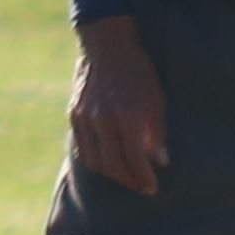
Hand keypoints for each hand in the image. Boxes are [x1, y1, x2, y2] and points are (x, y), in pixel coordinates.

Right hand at [65, 15, 165, 195]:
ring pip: (94, 161)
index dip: (144, 179)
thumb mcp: (157, 98)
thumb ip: (157, 132)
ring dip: (111, 174)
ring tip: (125, 176)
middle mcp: (103, 120)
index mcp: (127, 117)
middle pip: (112, 166)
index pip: (134, 161)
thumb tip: (161, 161)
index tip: (152, 188)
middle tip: (141, 187)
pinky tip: (107, 161)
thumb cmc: (138, 71)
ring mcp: (84, 118)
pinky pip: (82, 148)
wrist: (107, 45)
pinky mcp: (73, 115)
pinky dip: (95, 160)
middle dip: (128, 181)